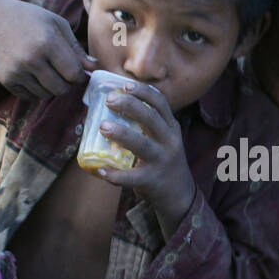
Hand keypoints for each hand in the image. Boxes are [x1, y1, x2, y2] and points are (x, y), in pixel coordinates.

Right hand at [0, 0, 94, 99]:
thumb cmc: (31, 19)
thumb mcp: (57, 25)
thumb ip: (76, 48)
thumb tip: (94, 68)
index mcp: (48, 43)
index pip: (73, 74)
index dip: (79, 75)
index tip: (76, 70)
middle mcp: (31, 59)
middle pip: (61, 88)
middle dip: (67, 83)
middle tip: (62, 72)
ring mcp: (17, 71)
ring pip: (46, 95)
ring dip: (51, 87)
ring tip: (46, 70)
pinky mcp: (6, 80)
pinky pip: (30, 97)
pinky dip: (36, 90)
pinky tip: (33, 74)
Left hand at [93, 81, 196, 233]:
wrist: (178, 194)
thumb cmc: (162, 160)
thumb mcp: (163, 138)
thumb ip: (146, 124)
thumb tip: (112, 105)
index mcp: (171, 128)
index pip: (160, 103)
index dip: (143, 92)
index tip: (125, 85)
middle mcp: (169, 141)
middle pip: (151, 118)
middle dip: (130, 106)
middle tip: (109, 100)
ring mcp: (161, 161)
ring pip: (142, 145)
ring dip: (121, 134)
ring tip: (102, 126)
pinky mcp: (151, 180)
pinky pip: (131, 177)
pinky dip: (114, 174)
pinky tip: (100, 170)